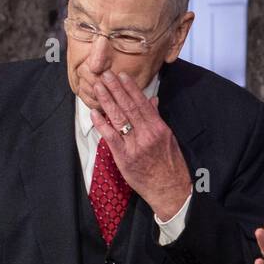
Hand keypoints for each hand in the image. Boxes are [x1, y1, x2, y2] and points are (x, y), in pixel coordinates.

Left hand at [90, 70, 191, 219]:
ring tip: (97, 87)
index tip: (121, 75)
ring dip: (106, 101)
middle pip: (128, 107)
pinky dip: (102, 124)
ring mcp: (135, 146)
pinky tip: (94, 113)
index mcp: (159, 128)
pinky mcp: (124, 158)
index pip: (142, 103)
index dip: (130, 88)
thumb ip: (157, 119)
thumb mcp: (169, 139)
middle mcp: (147, 134)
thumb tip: (152, 101)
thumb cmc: (170, 164)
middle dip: (115, 89)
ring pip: (118, 118)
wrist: (170, 189)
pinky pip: (111, 137)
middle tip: (104, 74)